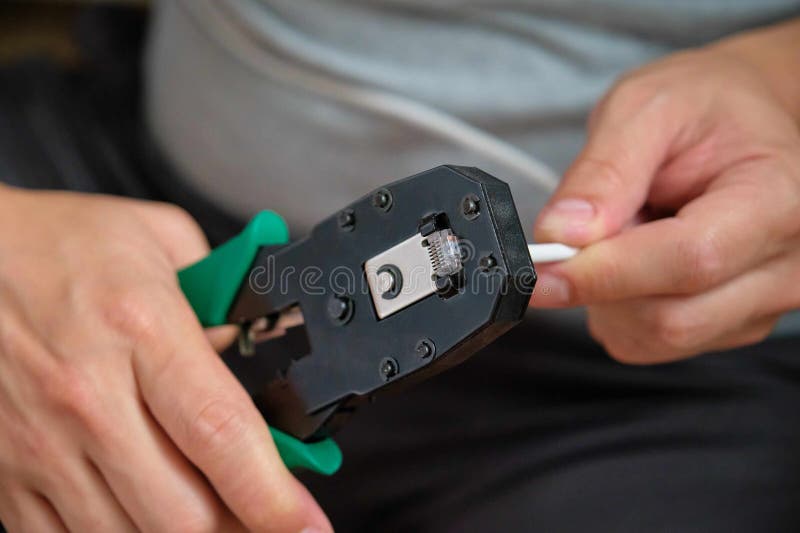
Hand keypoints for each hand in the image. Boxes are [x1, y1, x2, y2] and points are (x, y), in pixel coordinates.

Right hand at [0, 187, 330, 531]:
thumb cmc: (59, 246)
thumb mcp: (160, 240)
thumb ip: (219, 298)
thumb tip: (249, 351)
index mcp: (140, 328)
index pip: (221, 431)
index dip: (275, 496)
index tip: (309, 526)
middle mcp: (88, 396)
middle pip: (183, 510)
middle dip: (241, 528)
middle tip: (270, 519)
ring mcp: (43, 444)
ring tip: (215, 515)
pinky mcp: (9, 474)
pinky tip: (148, 514)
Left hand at [532, 21, 799, 363]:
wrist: (745, 122)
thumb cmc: (706, 108)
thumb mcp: (645, 107)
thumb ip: (603, 171)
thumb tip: (560, 235)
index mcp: (775, 200)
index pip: (687, 261)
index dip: (603, 272)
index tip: (541, 269)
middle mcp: (783, 266)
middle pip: (670, 318)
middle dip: (601, 283)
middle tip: (588, 228)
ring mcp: (762, 304)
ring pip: (655, 338)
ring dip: (608, 298)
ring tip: (625, 233)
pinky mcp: (733, 325)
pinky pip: (654, 342)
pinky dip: (621, 310)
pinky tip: (635, 260)